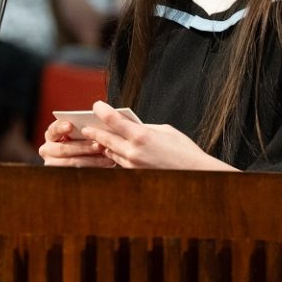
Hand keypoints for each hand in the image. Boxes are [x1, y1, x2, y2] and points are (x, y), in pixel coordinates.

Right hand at [40, 118, 117, 167]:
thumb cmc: (83, 138)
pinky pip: (78, 174)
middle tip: (99, 145)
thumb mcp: (79, 133)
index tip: (70, 126)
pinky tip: (107, 165)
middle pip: (63, 149)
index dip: (61, 128)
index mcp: (51, 135)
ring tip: (107, 158)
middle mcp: (47, 149)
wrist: (80, 157)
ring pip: (72, 163)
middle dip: (82, 147)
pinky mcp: (62, 176)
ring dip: (91, 160)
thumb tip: (97, 125)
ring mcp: (52, 164)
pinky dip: (94, 168)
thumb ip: (83, 128)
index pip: (54, 130)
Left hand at [79, 101, 237, 170]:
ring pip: (110, 152)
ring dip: (103, 145)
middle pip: (106, 138)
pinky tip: (111, 152)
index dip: (102, 110)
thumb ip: (144, 127)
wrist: (195, 174)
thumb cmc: (183, 150)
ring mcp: (132, 165)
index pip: (113, 120)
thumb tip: (130, 125)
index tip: (96, 105)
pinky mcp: (135, 175)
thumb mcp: (164, 130)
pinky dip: (114, 156)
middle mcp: (133, 151)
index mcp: (141, 135)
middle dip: (94, 131)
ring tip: (96, 139)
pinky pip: (119, 163)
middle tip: (86, 127)